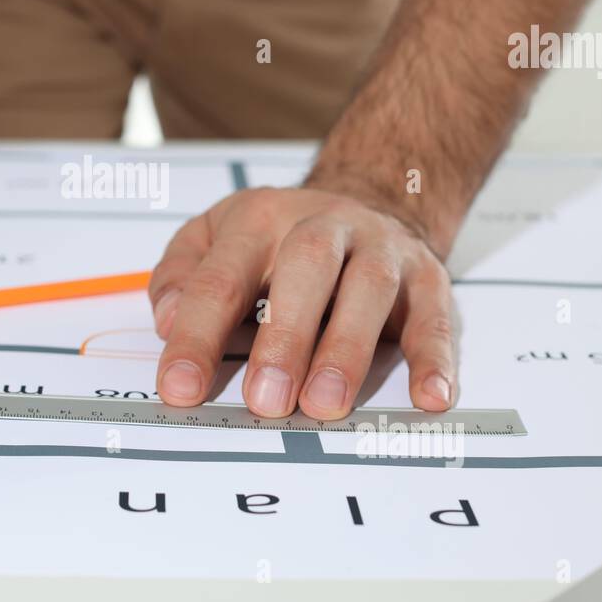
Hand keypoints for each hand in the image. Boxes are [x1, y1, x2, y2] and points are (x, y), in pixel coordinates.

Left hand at [148, 186, 455, 418]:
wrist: (368, 197)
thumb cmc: (279, 237)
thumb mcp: (213, 236)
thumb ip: (179, 275)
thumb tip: (166, 319)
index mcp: (259, 220)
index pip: (220, 280)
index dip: (197, 336)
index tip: (181, 389)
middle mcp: (323, 226)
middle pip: (304, 270)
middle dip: (284, 338)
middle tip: (265, 401)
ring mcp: (379, 250)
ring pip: (369, 288)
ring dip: (348, 350)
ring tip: (326, 404)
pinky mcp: (427, 278)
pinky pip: (435, 316)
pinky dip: (434, 358)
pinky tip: (428, 396)